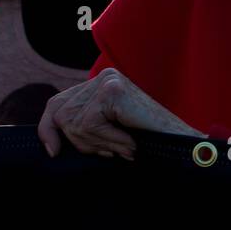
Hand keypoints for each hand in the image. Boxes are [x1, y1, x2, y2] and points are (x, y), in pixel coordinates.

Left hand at [37, 67, 203, 159]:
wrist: (182, 147)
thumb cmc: (148, 144)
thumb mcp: (107, 135)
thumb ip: (83, 129)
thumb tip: (49, 143)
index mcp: (100, 84)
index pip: (57, 103)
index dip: (47, 128)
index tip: (52, 152)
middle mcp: (104, 76)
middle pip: (61, 115)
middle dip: (82, 142)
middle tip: (111, 150)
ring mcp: (109, 81)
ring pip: (74, 123)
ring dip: (99, 144)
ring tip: (124, 146)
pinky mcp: (113, 91)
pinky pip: (89, 125)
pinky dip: (109, 141)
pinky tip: (130, 143)